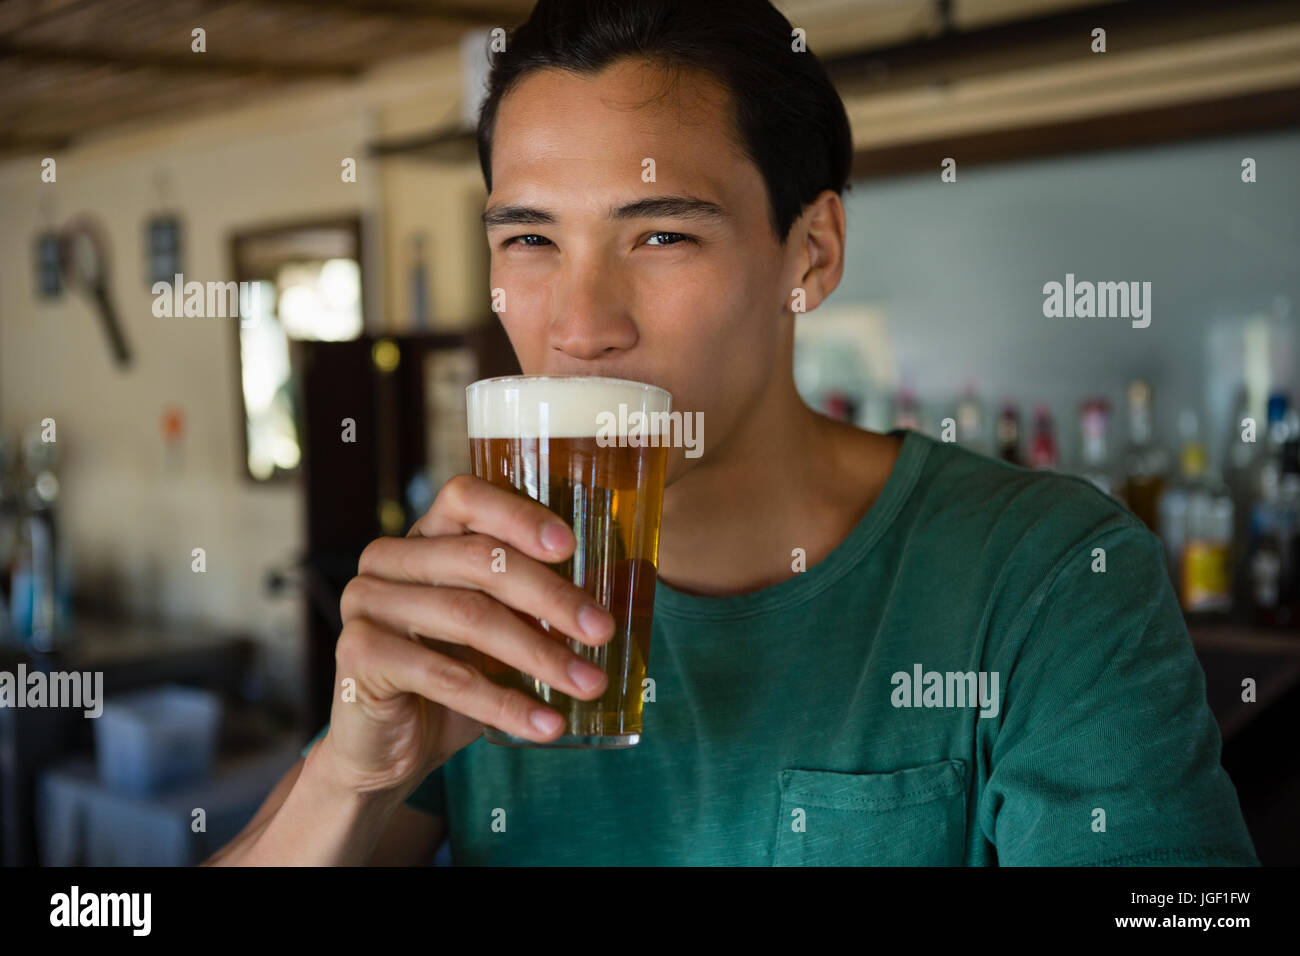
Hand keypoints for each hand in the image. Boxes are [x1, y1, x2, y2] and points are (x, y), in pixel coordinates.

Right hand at [318, 474, 615, 797]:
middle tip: (604, 631)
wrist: (390, 748)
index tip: (571, 547)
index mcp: (423, 536)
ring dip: (540, 656)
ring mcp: (366, 601)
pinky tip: (547, 724)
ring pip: (469, 617)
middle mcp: (388, 558)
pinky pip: (445, 676)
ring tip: (589, 685)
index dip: (518, 515)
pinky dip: (505, 703)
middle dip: (552, 596)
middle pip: (480, 560)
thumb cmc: (453, 676)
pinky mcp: (359, 652)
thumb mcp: (500, 631)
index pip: (466, 497)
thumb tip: (620, 582)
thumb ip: (537, 601)